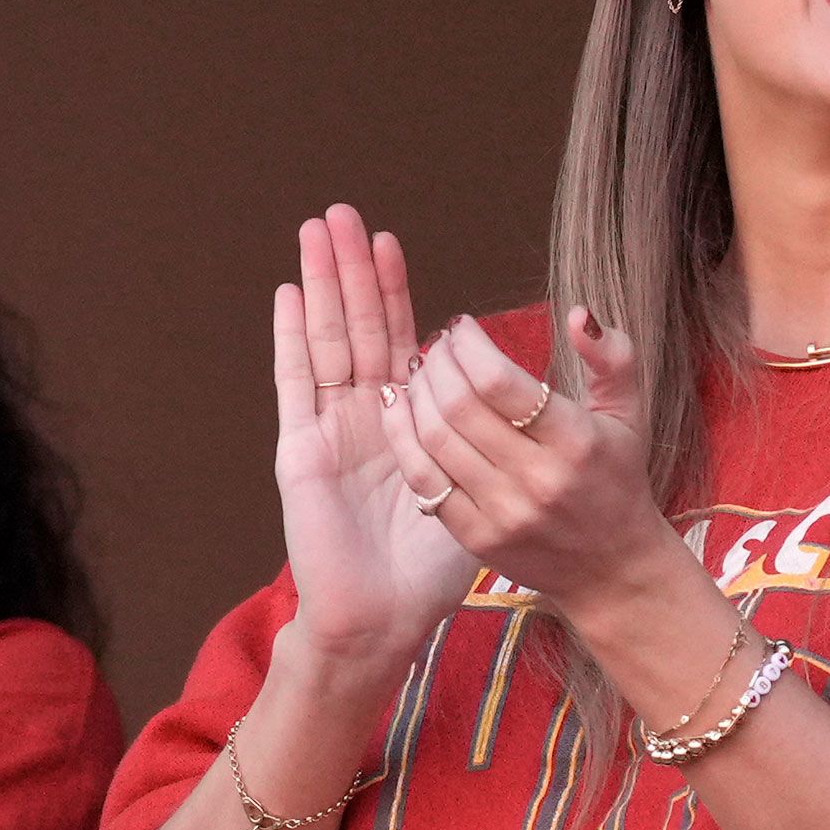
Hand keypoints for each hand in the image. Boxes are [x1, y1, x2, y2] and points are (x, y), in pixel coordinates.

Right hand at [271, 206, 480, 673]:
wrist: (382, 618)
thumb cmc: (432, 567)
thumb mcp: (486, 491)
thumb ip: (507, 443)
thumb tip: (542, 403)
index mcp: (406, 425)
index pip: (398, 342)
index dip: (393, 294)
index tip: (394, 243)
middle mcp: (363, 419)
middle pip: (356, 328)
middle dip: (351, 271)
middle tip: (345, 212)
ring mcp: (328, 430)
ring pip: (326, 341)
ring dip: (321, 285)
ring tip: (316, 230)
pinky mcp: (301, 451)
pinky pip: (296, 384)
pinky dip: (291, 338)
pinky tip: (288, 294)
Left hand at [386, 306, 667, 610]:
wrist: (613, 569)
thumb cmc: (618, 479)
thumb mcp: (630, 414)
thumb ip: (613, 357)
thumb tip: (578, 314)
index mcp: (576, 442)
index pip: (498, 381)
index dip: (468, 346)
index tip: (462, 327)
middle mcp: (537, 479)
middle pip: (459, 406)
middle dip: (438, 363)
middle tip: (438, 346)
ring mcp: (503, 513)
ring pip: (434, 439)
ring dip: (417, 394)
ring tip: (423, 373)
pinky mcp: (476, 538)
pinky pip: (424, 480)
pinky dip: (403, 438)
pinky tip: (402, 410)